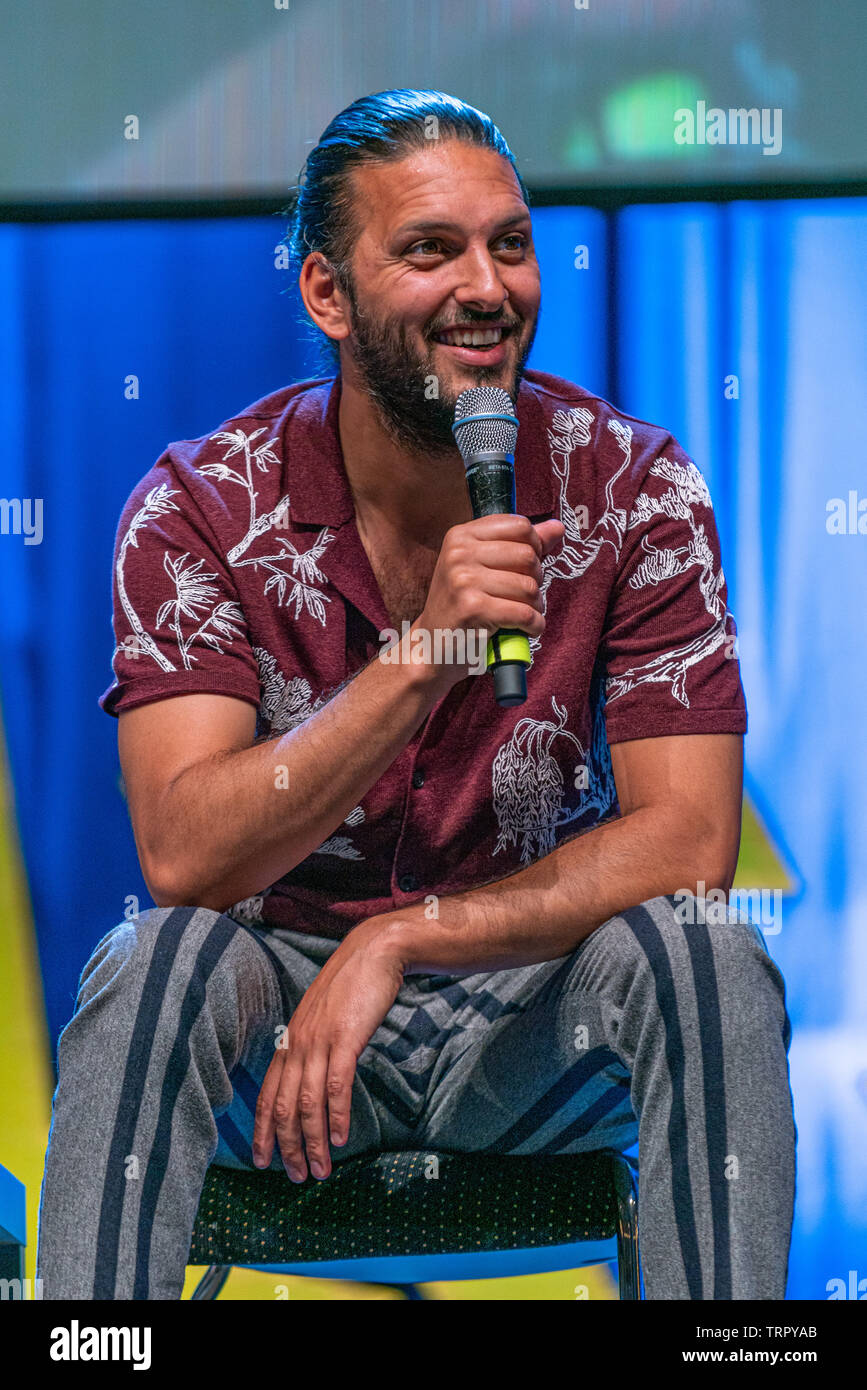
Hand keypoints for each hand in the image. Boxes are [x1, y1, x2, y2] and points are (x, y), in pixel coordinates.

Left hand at [252, 916, 405, 1181]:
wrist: (374, 951)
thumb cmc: (352, 985)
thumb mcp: (323, 1017)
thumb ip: (314, 1046)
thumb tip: (314, 1079)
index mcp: (290, 1040)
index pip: (267, 1094)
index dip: (262, 1130)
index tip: (262, 1161)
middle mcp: (297, 1043)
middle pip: (284, 1106)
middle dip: (287, 1146)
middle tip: (296, 1176)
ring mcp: (320, 1041)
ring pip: (308, 1103)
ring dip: (313, 1141)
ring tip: (321, 1170)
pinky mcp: (345, 1038)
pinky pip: (336, 1085)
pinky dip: (336, 1116)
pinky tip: (340, 1138)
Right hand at [411, 514, 564, 689]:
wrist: (432, 646)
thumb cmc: (462, 605)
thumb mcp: (484, 567)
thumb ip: (521, 545)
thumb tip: (558, 527)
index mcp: (461, 536)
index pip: (520, 526)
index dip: (535, 547)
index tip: (528, 567)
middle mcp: (459, 553)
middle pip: (527, 555)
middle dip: (536, 580)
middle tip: (527, 596)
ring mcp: (463, 580)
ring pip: (528, 586)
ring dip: (536, 606)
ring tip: (525, 614)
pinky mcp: (472, 608)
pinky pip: (523, 613)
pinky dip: (534, 625)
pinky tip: (527, 629)